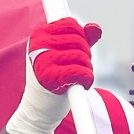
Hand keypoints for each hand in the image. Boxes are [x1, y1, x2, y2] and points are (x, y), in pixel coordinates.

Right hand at [8, 17, 99, 133]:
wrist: (38, 109)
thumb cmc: (52, 78)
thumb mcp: (63, 53)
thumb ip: (80, 38)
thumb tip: (96, 28)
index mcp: (38, 35)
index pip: (70, 24)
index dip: (82, 37)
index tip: (78, 51)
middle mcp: (38, 46)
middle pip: (78, 40)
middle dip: (86, 54)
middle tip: (80, 67)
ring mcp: (42, 61)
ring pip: (82, 56)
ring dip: (87, 68)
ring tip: (79, 77)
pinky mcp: (50, 78)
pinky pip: (81, 72)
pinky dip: (87, 79)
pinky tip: (82, 84)